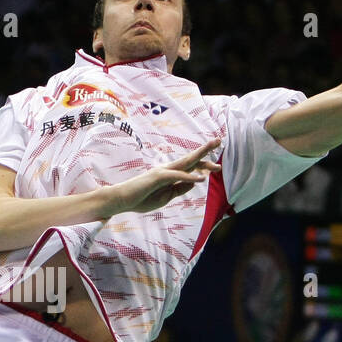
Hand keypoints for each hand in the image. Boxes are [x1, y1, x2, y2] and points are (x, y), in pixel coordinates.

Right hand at [106, 140, 221, 215]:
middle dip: (205, 150)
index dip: (204, 165)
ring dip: (200, 155)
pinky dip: (189, 176)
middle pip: (190, 159)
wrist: (122, 200)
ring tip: (213, 147)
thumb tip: (195, 181)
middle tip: (219, 141)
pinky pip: (177, 176)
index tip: (217, 166)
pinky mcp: (158, 177)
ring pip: (185, 161)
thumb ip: (180, 188)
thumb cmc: (141, 198)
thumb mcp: (166, 196)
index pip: (190, 167)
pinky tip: (201, 178)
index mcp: (170, 174)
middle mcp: (168, 169)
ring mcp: (163, 172)